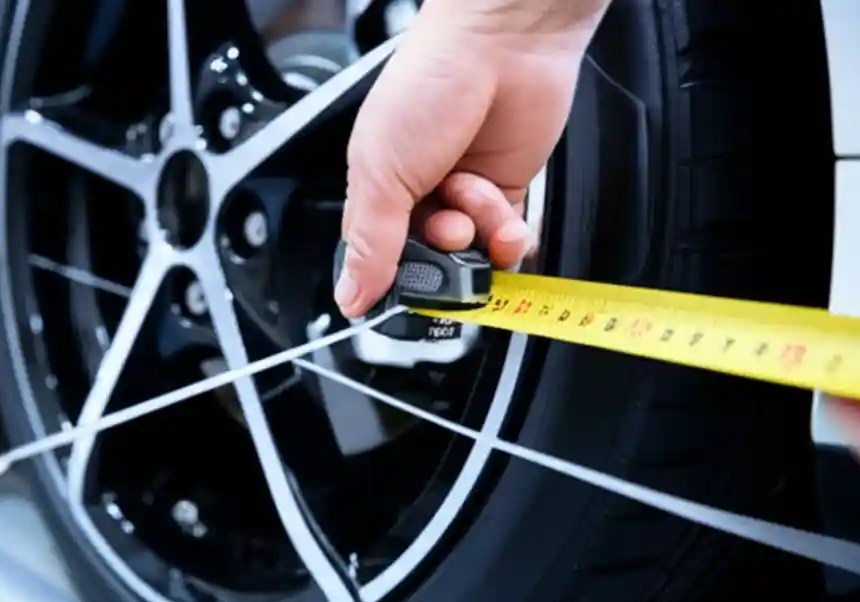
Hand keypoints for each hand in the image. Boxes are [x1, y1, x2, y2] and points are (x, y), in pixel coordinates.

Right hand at [333, 0, 610, 317]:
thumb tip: (350, 297)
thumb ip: (369, 243)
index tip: (407, 280)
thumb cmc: (430, 84)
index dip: (393, 279)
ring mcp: (463, 196)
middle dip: (441, 257)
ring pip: (470, 258)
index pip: (377, 260)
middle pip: (428, 265)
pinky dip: (508, 238)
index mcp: (375, 190)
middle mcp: (418, 197)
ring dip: (477, 238)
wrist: (502, 46)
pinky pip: (506, 243)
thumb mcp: (380, 171)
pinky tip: (504, 215)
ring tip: (473, 195)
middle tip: (446, 228)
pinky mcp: (506, 192)